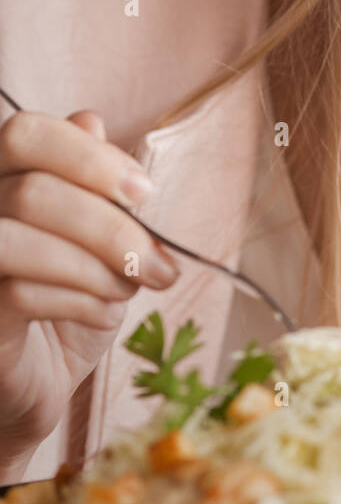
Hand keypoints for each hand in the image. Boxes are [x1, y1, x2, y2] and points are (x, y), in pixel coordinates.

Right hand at [0, 108, 179, 465]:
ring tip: (132, 289)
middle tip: (161, 266)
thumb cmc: (65, 300)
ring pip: (25, 235)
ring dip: (100, 266)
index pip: (27, 133)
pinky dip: (83, 301)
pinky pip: (21, 290)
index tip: (144, 193)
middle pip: (36, 190)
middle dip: (114, 229)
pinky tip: (106, 313)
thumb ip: (92, 182)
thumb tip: (91, 120)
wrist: (35, 384)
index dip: (89, 157)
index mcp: (3, 176)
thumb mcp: (93, 237)